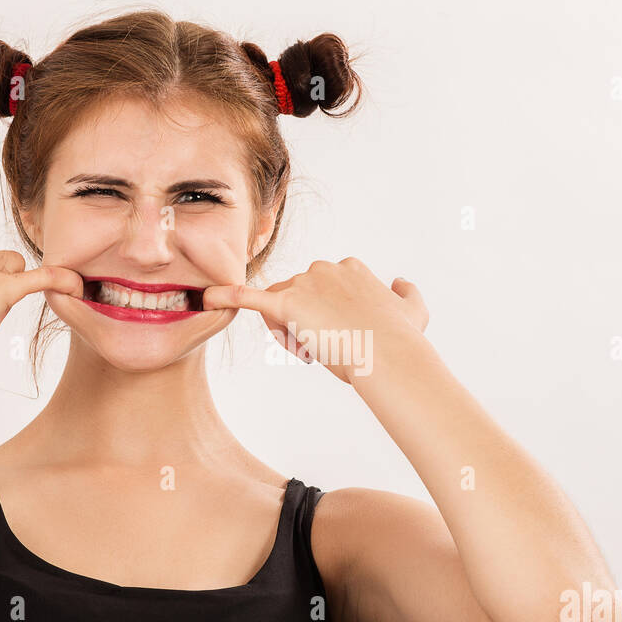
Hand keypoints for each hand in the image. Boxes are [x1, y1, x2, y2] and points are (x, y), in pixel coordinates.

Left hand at [201, 257, 428, 384]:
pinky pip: (248, 298)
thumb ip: (407, 293)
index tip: (337, 337)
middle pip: (294, 296)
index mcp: (349, 267)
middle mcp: (323, 269)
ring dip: (284, 329)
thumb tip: (399, 284)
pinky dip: (227, 296)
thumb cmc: (402, 339)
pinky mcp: (287, 304)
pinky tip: (206, 298)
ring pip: (277, 306)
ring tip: (309, 350)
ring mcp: (304, 284)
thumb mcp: (414, 310)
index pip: (318, 289)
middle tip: (320, 349)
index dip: (321, 316)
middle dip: (300, 323)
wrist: (390, 354)